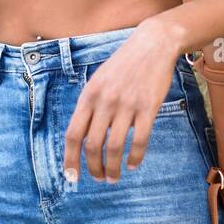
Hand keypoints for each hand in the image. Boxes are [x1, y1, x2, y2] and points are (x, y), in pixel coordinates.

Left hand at [62, 19, 182, 184]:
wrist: (152, 44)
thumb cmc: (124, 64)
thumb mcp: (98, 79)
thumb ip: (90, 105)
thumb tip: (82, 138)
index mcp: (89, 95)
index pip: (73, 134)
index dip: (70, 159)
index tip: (71, 177)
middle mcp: (105, 101)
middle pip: (93, 145)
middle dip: (93, 168)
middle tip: (99, 179)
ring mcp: (127, 104)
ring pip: (115, 147)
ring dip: (113, 168)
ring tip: (114, 178)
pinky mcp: (148, 107)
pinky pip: (139, 140)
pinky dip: (135, 157)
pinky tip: (133, 164)